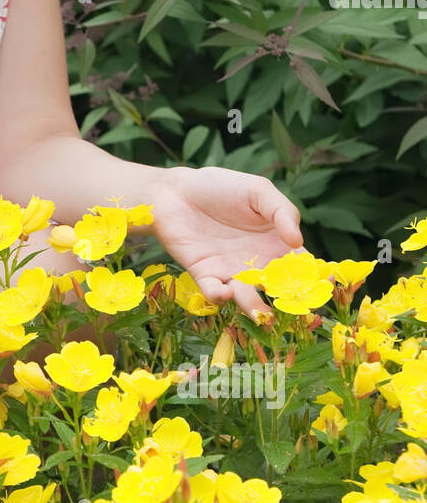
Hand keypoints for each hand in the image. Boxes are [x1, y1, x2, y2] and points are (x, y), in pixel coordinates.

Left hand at [147, 166, 304, 317]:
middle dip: (289, 301)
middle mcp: (258, 263)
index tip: (326, 283)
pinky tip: (226, 291)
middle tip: (298, 310)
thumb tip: (298, 241)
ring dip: (256, 308)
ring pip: (248, 297)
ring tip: (264, 315)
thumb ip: (281, 212)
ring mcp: (231, 272)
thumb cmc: (221, 187)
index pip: (301, 265)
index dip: (315, 275)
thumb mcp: (258, 191)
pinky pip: (214, 291)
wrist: (176, 191)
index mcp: (277, 244)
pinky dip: (220, 296)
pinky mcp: (204, 274)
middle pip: (277, 289)